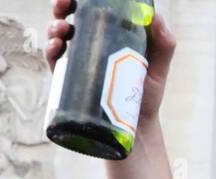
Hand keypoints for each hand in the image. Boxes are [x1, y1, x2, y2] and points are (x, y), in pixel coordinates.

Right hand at [46, 0, 177, 128]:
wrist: (136, 129)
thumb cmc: (146, 95)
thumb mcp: (158, 68)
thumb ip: (164, 44)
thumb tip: (156, 17)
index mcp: (107, 37)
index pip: (89, 10)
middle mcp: (89, 47)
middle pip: (68, 18)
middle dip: (61, 7)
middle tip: (63, 5)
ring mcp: (77, 64)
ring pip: (57, 37)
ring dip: (54, 27)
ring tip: (62, 30)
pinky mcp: (69, 81)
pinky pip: (54, 62)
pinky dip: (51, 51)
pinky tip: (56, 47)